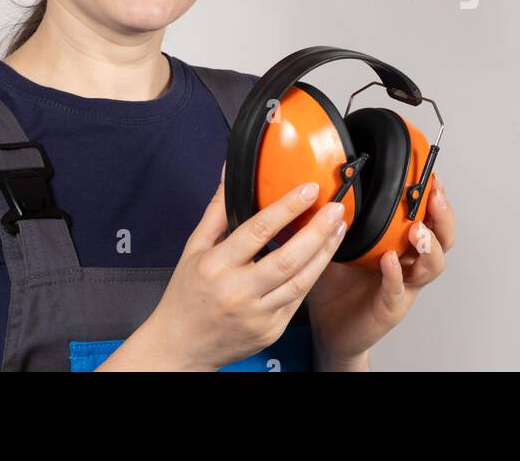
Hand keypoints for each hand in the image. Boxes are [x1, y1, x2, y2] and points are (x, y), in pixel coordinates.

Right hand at [147, 164, 348, 370]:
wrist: (180, 347)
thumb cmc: (186, 295)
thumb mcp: (194, 249)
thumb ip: (217, 211)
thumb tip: (230, 173)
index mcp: (215, 266)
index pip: (257, 231)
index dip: (287, 207)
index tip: (309, 189)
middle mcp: (237, 292)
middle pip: (288, 258)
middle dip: (317, 231)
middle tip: (336, 208)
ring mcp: (257, 315)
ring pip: (301, 281)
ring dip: (324, 253)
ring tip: (338, 229)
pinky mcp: (270, 331)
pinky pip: (298, 300)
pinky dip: (313, 276)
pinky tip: (324, 257)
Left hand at [305, 176, 454, 368]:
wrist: (328, 327)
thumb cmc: (336, 284)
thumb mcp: (337, 241)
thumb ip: (340, 217)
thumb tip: (327, 182)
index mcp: (401, 243)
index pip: (429, 217)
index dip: (435, 197)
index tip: (431, 176)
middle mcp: (410, 262)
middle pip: (443, 238)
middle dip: (443, 216)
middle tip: (435, 198)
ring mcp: (404, 286)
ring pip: (432, 265)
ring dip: (428, 245)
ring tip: (417, 230)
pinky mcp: (390, 308)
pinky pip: (398, 290)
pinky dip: (396, 274)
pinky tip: (389, 261)